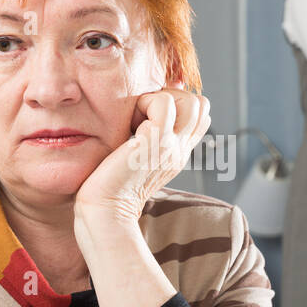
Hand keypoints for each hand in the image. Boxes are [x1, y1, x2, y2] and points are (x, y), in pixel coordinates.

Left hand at [74, 86, 210, 226]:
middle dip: (172, 97)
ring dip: (161, 99)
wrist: (105, 210)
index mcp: (178, 153)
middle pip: (201, 105)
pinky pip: (164, 103)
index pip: (201, 116)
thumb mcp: (137, 154)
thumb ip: (148, 134)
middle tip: (143, 114)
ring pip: (191, 101)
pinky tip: (130, 122)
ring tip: (138, 118)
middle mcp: (181, 150)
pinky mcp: (156, 142)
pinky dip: (145, 102)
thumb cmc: (110, 183)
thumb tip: (149, 109)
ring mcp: (172, 146)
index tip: (149, 114)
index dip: (178, 103)